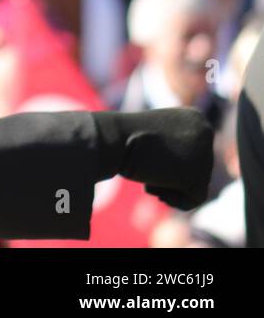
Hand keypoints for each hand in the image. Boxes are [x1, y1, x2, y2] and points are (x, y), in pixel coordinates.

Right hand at [92, 109, 213, 209]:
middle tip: (146, 170)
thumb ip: (173, 147)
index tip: (149, 158)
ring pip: (196, 182)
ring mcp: (204, 154)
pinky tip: (151, 187)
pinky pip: (195, 198)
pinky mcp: (197, 176)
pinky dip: (174, 199)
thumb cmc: (121, 136)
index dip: (171, 158)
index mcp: (196, 118)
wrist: (110, 137)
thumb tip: (184, 169)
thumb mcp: (153, 136)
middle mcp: (206, 132)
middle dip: (171, 173)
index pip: (195, 149)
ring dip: (170, 184)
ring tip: (146, 177)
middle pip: (198, 166)